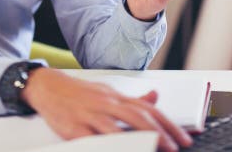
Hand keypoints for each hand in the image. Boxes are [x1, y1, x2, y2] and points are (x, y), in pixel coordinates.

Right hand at [21, 67, 192, 150]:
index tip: (184, 138)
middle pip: (137, 117)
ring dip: (136, 140)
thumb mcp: (107, 92)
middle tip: (175, 147)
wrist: (46, 86)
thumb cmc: (79, 93)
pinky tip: (118, 151)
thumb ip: (131, 99)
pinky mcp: (74, 127)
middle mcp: (106, 103)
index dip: (168, 124)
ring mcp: (90, 115)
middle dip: (159, 133)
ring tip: (153, 150)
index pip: (148, 109)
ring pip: (117, 128)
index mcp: (116, 97)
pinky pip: (92, 139)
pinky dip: (107, 146)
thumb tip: (155, 98)